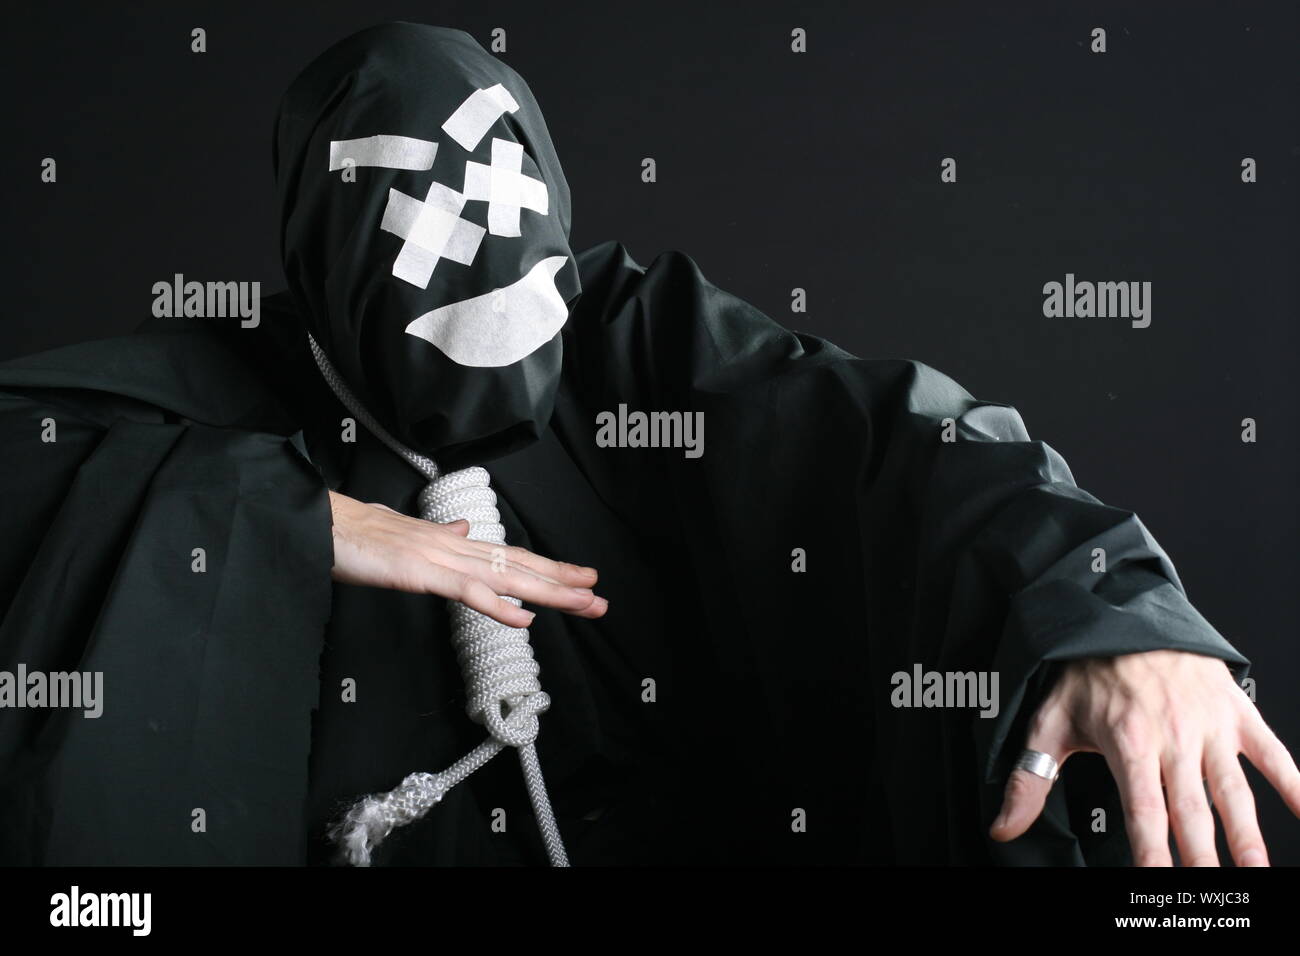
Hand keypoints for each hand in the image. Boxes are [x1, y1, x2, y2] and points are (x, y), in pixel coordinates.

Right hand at [328, 489, 606, 628]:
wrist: (322, 525)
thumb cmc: (357, 535)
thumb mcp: (407, 537)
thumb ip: (438, 536)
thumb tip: (463, 531)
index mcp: (452, 543)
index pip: (511, 557)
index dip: (548, 569)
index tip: (581, 579)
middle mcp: (455, 548)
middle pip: (520, 566)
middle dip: (563, 583)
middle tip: (601, 597)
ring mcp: (439, 559)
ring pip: (505, 577)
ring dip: (547, 592)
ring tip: (583, 602)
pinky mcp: (419, 573)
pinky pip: (465, 592)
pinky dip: (497, 606)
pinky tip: (523, 619)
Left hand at [990, 649, 1299, 865]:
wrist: (1123, 609)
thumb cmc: (1086, 670)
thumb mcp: (1049, 720)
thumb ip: (1030, 778)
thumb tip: (1002, 827)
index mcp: (1128, 741)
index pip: (1144, 811)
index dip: (1153, 854)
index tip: (1160, 887)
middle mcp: (1174, 736)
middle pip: (1192, 811)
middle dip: (1204, 858)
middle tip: (1213, 896)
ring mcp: (1210, 724)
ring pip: (1233, 790)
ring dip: (1248, 836)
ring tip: (1258, 874)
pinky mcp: (1236, 710)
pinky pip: (1272, 751)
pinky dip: (1293, 782)